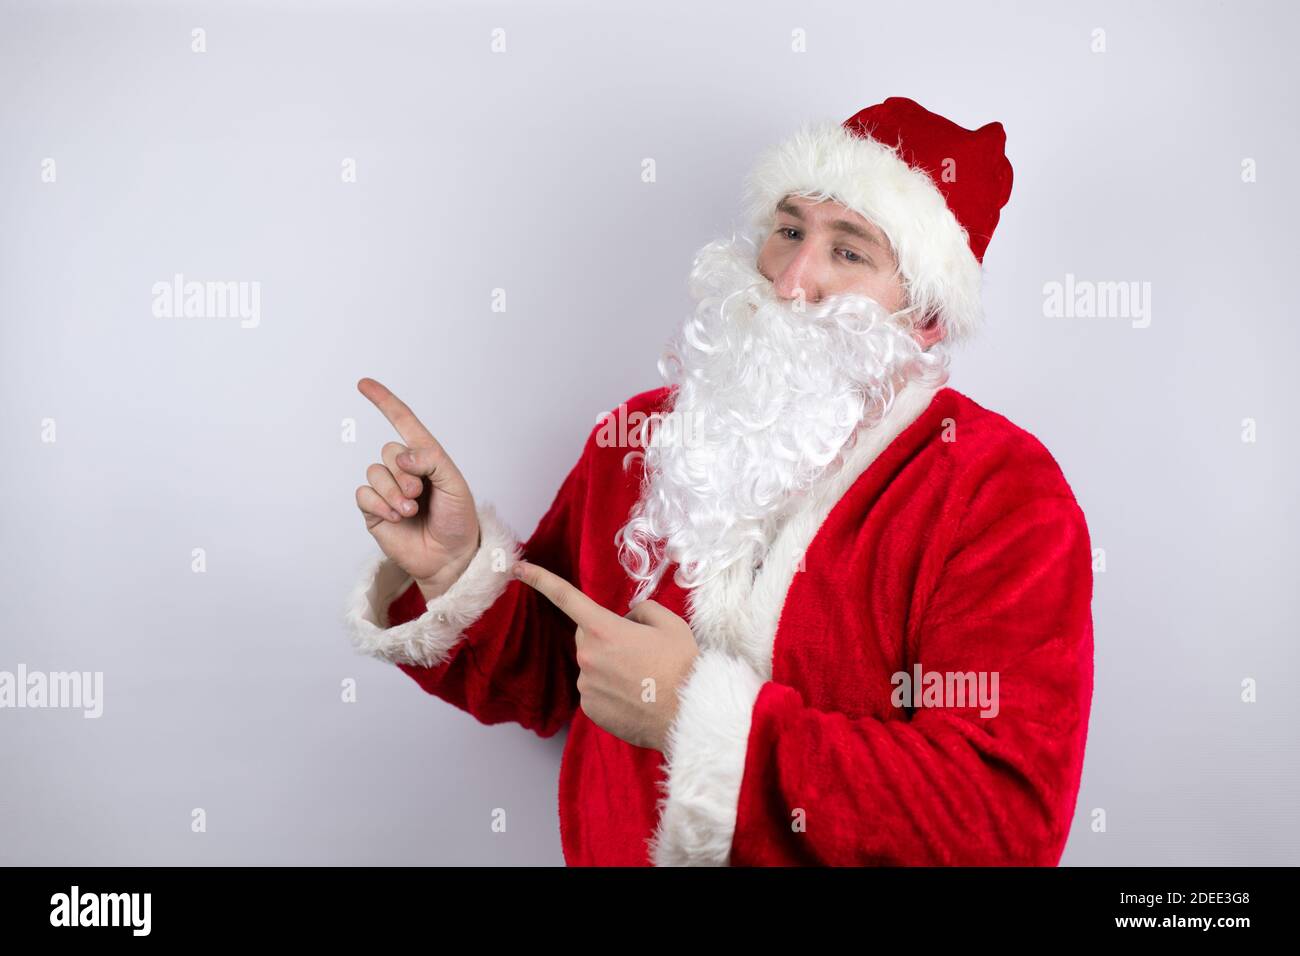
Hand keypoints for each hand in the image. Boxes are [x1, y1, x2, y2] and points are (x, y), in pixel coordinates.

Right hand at [354, 377, 479, 598]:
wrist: (450, 557)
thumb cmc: (458, 520)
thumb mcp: (455, 484)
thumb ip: (431, 460)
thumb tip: (400, 455)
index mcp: (426, 458)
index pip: (403, 422)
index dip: (384, 402)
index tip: (364, 384)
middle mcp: (404, 470)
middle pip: (389, 450)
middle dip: (404, 473)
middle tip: (420, 495)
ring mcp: (387, 490)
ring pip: (375, 472)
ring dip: (393, 492)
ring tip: (411, 510)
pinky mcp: (374, 510)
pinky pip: (364, 494)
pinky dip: (380, 504)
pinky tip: (396, 517)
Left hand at [512, 559, 698, 752]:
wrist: (689, 715)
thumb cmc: (682, 666)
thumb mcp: (670, 623)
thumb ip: (642, 610)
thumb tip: (628, 619)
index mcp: (605, 629)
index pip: (565, 597)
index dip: (540, 579)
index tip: (517, 567)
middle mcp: (588, 656)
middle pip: (588, 635)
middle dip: (606, 636)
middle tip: (640, 651)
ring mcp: (587, 685)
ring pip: (593, 665)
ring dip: (610, 666)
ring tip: (643, 679)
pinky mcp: (590, 709)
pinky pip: (595, 690)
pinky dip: (611, 691)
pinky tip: (634, 696)